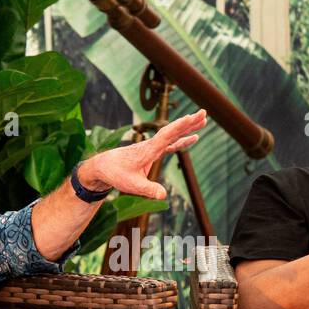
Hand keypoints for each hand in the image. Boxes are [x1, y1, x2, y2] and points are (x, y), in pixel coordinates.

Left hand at [77, 109, 206, 199]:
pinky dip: (183, 140)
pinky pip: (171, 143)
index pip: (166, 135)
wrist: (104, 167)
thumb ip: (148, 189)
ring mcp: (153, 147)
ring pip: (173, 134)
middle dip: (189, 122)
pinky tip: (194, 138)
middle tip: (204, 112)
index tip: (191, 117)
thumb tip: (163, 195)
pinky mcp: (153, 151)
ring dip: (188, 127)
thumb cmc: (116, 174)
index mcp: (148, 150)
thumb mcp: (132, 185)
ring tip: (203, 120)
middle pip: (173, 130)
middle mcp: (152, 144)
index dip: (179, 127)